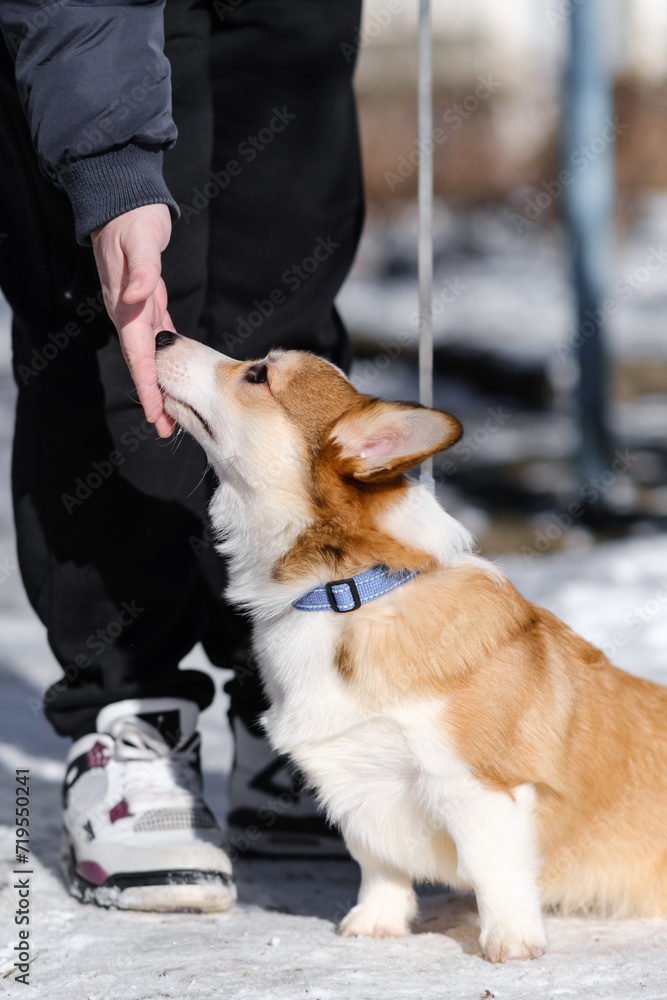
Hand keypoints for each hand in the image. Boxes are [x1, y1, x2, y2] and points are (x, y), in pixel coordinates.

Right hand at [91, 204, 174, 437]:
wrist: (123, 200)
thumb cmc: (133, 220)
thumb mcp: (139, 242)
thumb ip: (140, 270)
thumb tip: (138, 295)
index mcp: (128, 308)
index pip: (139, 358)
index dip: (148, 389)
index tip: (157, 417)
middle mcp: (130, 313)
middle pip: (143, 366)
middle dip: (154, 397)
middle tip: (167, 428)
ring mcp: (138, 308)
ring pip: (150, 355)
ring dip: (159, 383)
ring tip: (172, 410)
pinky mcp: (148, 299)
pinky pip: (157, 337)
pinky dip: (164, 358)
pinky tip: (174, 370)